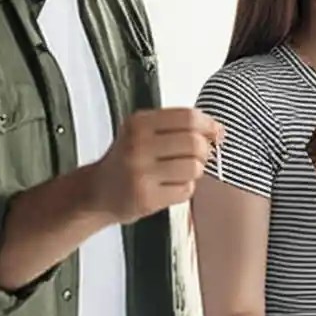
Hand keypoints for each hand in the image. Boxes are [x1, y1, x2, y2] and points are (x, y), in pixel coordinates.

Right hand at [90, 108, 223, 223]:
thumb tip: (217, 129)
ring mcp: (141, 174)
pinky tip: (169, 186)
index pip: (188, 117)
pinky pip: (186, 190)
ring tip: (181, 172)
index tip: (216, 132)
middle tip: (199, 155)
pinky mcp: (146, 199)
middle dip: (204, 150)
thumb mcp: (142, 131)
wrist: (97, 192)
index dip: (209, 124)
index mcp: (138, 123)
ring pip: (194, 168)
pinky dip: (185, 189)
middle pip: (194, 143)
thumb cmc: (126, 159)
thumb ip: (176, 125)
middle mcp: (137, 146)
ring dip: (195, 171)